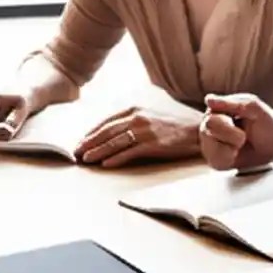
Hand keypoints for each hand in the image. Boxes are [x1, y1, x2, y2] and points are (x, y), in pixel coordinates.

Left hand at [74, 107, 200, 167]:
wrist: (197, 130)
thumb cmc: (174, 122)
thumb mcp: (150, 111)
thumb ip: (133, 115)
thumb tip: (116, 125)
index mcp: (134, 108)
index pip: (106, 122)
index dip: (91, 133)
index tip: (81, 142)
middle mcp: (136, 117)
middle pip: (106, 132)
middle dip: (88, 143)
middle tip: (76, 152)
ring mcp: (144, 131)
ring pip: (113, 143)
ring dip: (97, 152)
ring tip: (85, 159)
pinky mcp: (151, 144)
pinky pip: (128, 152)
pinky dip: (115, 158)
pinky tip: (105, 164)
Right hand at [200, 93, 272, 170]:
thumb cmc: (263, 121)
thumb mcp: (253, 107)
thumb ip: (231, 103)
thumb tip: (208, 99)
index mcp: (215, 110)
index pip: (210, 121)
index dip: (227, 126)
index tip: (242, 125)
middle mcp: (207, 127)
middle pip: (206, 134)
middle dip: (231, 137)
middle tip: (244, 137)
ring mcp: (209, 145)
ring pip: (210, 150)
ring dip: (231, 149)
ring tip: (240, 145)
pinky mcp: (215, 161)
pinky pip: (216, 163)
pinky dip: (229, 159)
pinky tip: (236, 154)